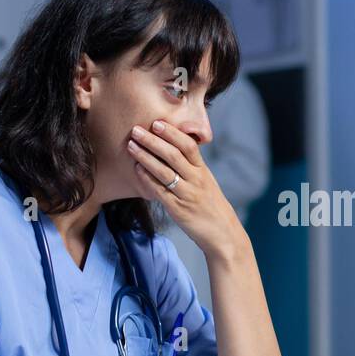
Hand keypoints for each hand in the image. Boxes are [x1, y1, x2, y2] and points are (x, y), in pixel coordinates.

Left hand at [127, 120, 245, 261]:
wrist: (222, 233)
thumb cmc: (210, 205)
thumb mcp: (206, 181)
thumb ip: (192, 165)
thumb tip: (174, 146)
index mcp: (203, 171)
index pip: (188, 146)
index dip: (172, 133)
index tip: (157, 123)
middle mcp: (196, 180)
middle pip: (174, 155)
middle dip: (153, 141)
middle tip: (136, 130)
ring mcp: (187, 195)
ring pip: (164, 172)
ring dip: (145, 157)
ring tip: (131, 145)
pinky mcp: (178, 210)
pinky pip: (160, 191)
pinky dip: (147, 179)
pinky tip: (137, 169)